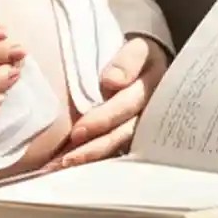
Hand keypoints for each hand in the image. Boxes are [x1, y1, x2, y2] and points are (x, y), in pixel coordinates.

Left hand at [49, 36, 169, 169]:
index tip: (78, 131)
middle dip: (94, 147)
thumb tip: (111, 82)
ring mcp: (144, 128)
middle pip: (123, 133)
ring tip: (63, 168)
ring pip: (119, 146)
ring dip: (92, 158)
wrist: (149, 64)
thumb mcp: (139, 49)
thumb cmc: (138, 56)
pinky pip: (115, 151)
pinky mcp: (133, 136)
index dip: (104, 119)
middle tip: (66, 160)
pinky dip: (94, 159)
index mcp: (153, 88)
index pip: (128, 105)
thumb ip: (128, 61)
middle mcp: (151, 113)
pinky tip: (72, 167)